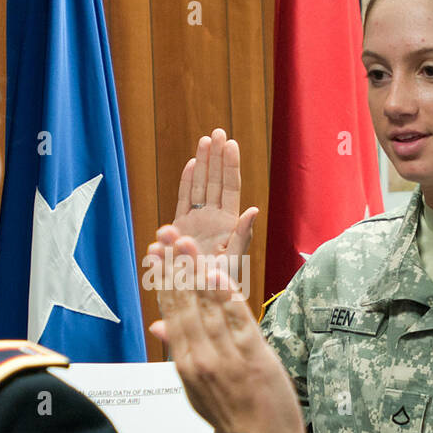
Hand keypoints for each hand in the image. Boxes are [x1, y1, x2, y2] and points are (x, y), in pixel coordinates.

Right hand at [147, 226, 304, 432]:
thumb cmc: (231, 418)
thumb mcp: (195, 389)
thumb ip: (179, 353)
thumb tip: (158, 327)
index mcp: (186, 365)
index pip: (171, 315)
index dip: (164, 283)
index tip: (157, 256)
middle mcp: (202, 359)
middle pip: (186, 305)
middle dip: (176, 269)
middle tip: (168, 237)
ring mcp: (228, 358)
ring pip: (207, 307)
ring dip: (196, 273)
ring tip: (186, 244)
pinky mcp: (254, 357)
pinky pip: (237, 320)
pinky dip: (226, 295)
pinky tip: (216, 272)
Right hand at [173, 128, 257, 284]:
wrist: (196, 300)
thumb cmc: (219, 286)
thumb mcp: (234, 261)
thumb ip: (242, 235)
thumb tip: (253, 209)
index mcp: (229, 224)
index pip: (230, 189)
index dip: (230, 166)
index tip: (231, 144)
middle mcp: (213, 220)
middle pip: (215, 182)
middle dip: (217, 157)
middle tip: (218, 131)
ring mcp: (196, 223)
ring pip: (200, 187)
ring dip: (203, 164)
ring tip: (205, 140)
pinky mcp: (179, 230)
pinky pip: (184, 202)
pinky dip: (187, 184)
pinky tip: (191, 165)